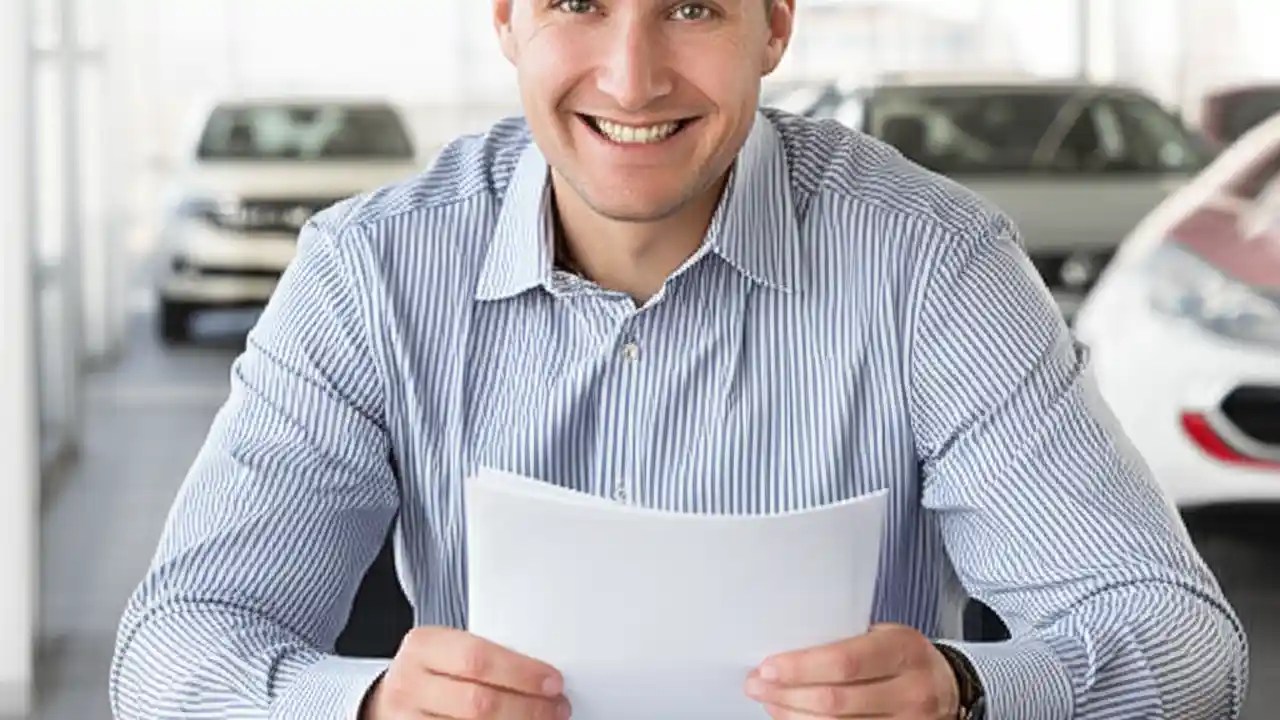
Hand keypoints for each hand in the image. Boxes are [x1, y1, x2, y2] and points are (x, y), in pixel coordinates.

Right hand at [362, 626, 570, 719]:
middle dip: (527, 708)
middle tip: (557, 707)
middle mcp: (410, 684)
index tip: (553, 681)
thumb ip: (485, 655)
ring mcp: (407, 719)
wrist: (390, 697)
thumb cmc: (432, 669)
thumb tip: (542, 672)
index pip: (478, 659)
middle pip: (478, 703)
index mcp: (423, 646)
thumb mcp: (448, 648)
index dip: (521, 673)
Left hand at [744, 624, 959, 718]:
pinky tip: (793, 719)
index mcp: (903, 650)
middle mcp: (911, 691)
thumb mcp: (884, 635)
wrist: (949, 686)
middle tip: (757, 685)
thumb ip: (844, 641)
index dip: (801, 668)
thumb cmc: (904, 656)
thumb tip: (785, 651)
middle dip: (786, 694)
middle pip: (835, 702)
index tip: (768, 667)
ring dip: (793, 716)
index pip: (845, 662)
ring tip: (770, 702)